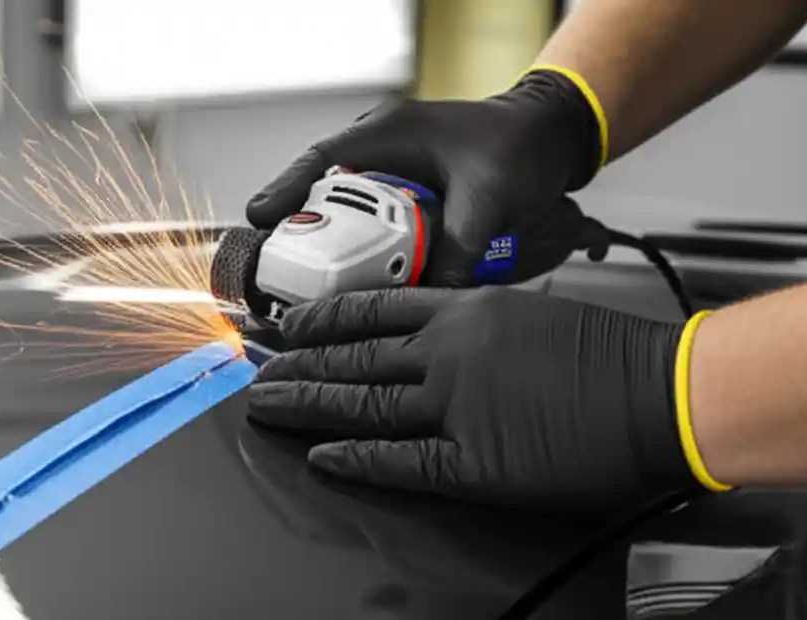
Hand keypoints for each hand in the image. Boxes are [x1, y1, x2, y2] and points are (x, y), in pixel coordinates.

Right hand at [246, 70, 602, 286]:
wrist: (548, 137)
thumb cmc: (519, 147)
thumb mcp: (489, 200)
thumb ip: (459, 249)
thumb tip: (431, 299)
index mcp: (388, 133)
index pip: (319, 161)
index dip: (283, 193)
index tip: (258, 222)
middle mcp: (379, 150)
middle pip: (322, 195)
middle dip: (308, 236)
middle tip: (293, 276)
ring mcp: (388, 171)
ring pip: (343, 213)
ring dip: (337, 247)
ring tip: (325, 287)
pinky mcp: (400, 194)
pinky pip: (369, 224)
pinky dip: (365, 250)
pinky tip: (368, 280)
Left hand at [247, 287, 696, 510]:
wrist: (661, 392)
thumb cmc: (605, 351)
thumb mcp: (524, 314)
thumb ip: (469, 324)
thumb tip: (428, 337)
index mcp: (462, 310)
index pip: (369, 310)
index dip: (319, 320)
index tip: (284, 325)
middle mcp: (448, 352)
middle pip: (352, 357)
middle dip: (296, 364)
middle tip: (256, 372)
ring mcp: (458, 406)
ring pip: (362, 402)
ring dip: (307, 404)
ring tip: (266, 407)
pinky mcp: (476, 460)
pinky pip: (401, 459)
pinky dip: (357, 457)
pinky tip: (322, 455)